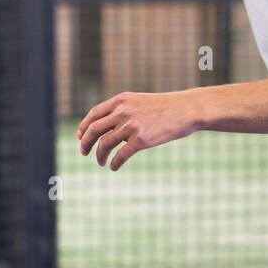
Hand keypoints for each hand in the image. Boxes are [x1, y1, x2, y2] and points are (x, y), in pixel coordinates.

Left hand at [77, 90, 200, 169]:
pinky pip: (120, 155)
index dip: (84, 127)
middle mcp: (123, 111)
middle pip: (93, 129)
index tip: (81, 137)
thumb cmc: (164, 107)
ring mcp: (131, 126)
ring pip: (104, 144)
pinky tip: (114, 167)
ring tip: (101, 162)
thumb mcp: (139, 102)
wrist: (186, 109)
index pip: (94, 114)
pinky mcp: (141, 140)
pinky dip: (115, 163)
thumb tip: (106, 127)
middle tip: (83, 152)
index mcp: (121, 100)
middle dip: (85, 143)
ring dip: (99, 156)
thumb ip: (122, 110)